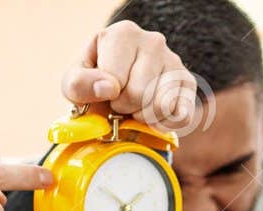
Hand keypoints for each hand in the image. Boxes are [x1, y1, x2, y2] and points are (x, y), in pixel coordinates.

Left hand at [63, 20, 197, 132]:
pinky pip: (181, 115)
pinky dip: (165, 124)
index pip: (115, 80)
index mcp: (123, 33)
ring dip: (144, 116)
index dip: (108, 96)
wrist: (119, 92)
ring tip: (137, 105)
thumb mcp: (74, 84)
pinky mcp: (188, 83)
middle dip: (126, 107)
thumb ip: (80, 84)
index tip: (107, 90)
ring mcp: (174, 61)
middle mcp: (153, 41)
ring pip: (161, 106)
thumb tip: (109, 88)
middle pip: (138, 94)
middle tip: (122, 100)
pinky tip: (154, 116)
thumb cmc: (94, 85)